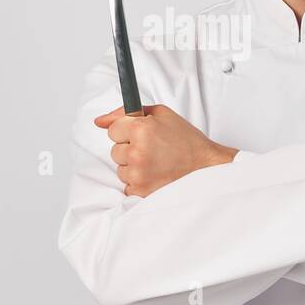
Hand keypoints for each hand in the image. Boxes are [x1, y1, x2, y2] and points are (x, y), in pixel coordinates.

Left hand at [94, 104, 237, 197]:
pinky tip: (156, 175)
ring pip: (120, 169)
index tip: (141, 134)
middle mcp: (137, 152)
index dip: (127, 130)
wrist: (206, 167)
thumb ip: (126, 112)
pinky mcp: (140, 191)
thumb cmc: (186, 140)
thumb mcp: (161, 114)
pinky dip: (139, 182)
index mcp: (141, 129)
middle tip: (152, 149)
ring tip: (156, 163)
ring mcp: (138, 174)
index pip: (113, 129)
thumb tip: (99, 121)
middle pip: (114, 150)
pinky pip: (127, 185)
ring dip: (133, 166)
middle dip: (129, 149)